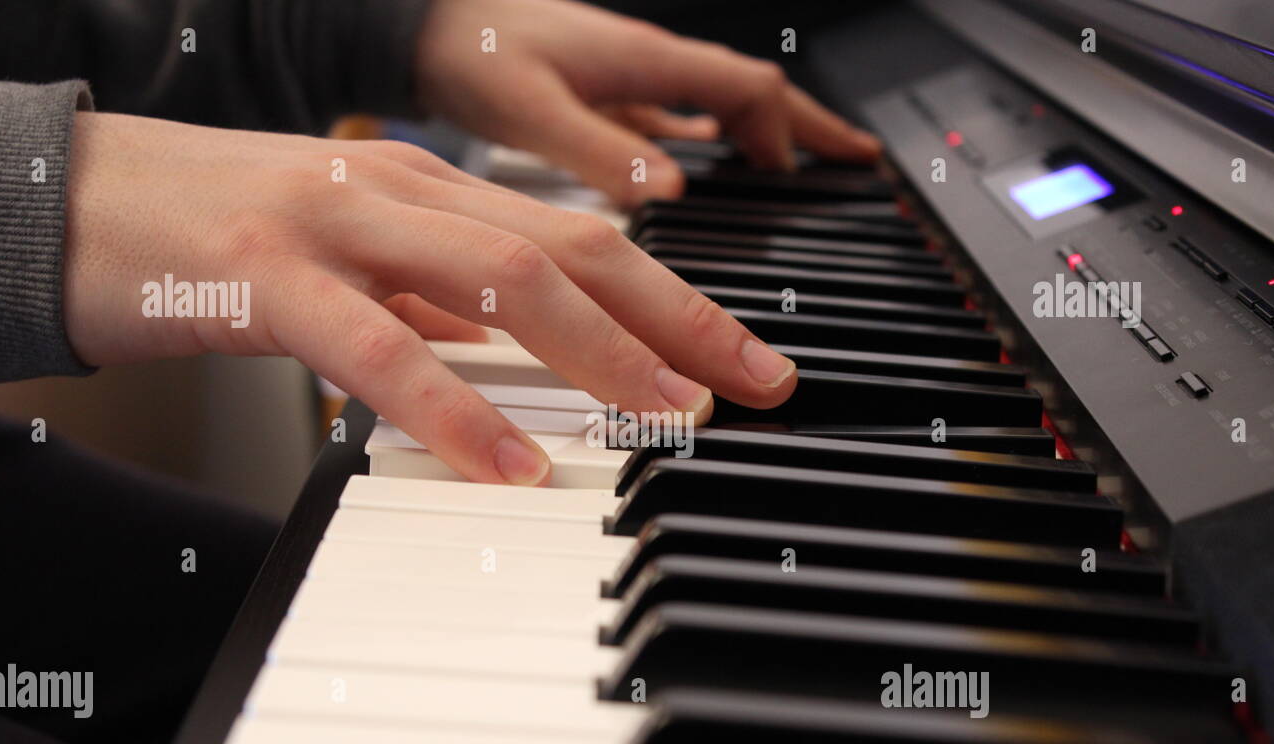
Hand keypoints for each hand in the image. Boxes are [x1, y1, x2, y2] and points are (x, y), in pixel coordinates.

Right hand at [62, 112, 798, 483]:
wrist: (73, 195)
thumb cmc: (220, 233)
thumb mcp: (353, 260)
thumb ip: (433, 303)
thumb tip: (509, 361)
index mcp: (433, 191)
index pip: (587, 242)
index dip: (680, 303)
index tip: (744, 361)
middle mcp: (405, 194)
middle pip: (576, 254)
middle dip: (680, 324)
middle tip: (752, 388)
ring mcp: (339, 227)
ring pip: (502, 280)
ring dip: (602, 355)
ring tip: (669, 417)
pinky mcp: (268, 277)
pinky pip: (381, 347)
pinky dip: (457, 407)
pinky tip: (510, 461)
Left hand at [416, 0, 881, 205]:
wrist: (418, 21)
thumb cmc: (466, 48)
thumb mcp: (531, 108)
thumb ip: (601, 151)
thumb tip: (671, 193)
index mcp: (644, 61)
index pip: (750, 92)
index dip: (795, 134)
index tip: (822, 178)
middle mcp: (647, 64)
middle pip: (752, 94)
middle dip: (808, 129)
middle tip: (854, 162)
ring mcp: (628, 77)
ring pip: (719, 103)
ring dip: (765, 134)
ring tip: (797, 169)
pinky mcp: (603, 93)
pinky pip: (679, 114)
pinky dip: (711, 138)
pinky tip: (706, 164)